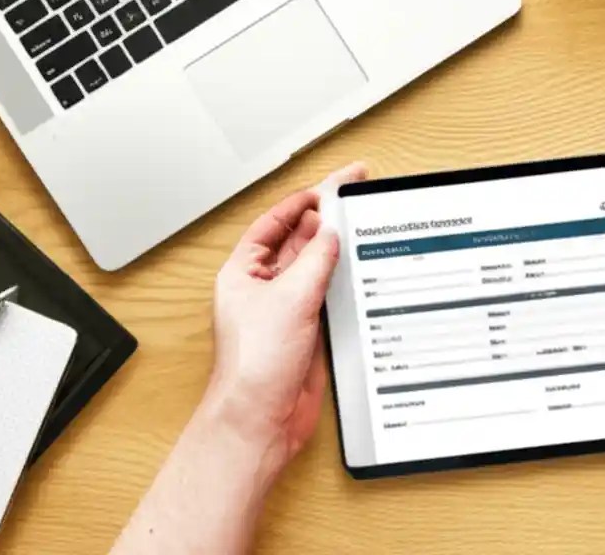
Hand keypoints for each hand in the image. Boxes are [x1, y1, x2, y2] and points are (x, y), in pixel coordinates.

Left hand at [208, 163, 367, 463]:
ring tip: (361, 223)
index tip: (331, 185)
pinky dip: (343, 279)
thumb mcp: (289, 297)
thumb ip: (315, 260)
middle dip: (325, 218)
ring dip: (336, 248)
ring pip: (315, 267)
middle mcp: (263, 287)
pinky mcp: (306, 330)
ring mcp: (286, 309)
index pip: (275, 222)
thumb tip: (332, 232)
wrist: (260, 419)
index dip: (304, 201)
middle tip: (354, 195)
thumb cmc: (253, 366)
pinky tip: (359, 266)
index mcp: (243, 271)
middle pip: (297, 241)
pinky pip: (327, 294)